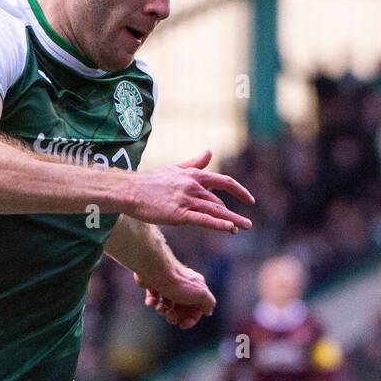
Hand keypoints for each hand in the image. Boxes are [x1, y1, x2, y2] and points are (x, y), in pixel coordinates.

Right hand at [129, 150, 255, 232]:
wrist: (131, 191)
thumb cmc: (150, 181)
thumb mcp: (175, 168)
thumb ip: (195, 163)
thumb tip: (210, 152)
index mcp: (194, 175)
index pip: (224, 181)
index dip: (239, 191)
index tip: (249, 200)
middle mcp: (194, 186)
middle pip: (220, 201)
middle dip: (234, 213)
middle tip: (247, 224)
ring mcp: (187, 200)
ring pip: (216, 211)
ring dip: (232, 220)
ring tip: (244, 228)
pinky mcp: (179, 214)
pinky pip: (204, 220)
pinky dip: (219, 224)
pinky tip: (230, 229)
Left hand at [135, 262, 214, 329]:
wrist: (156, 271)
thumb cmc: (178, 284)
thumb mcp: (200, 294)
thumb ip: (208, 303)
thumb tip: (208, 311)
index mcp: (196, 287)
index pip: (197, 309)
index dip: (190, 320)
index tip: (182, 325)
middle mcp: (183, 285)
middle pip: (181, 309)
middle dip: (174, 317)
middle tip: (169, 315)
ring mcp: (168, 285)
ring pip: (167, 306)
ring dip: (163, 311)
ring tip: (160, 307)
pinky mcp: (154, 284)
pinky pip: (154, 298)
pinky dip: (152, 302)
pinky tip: (152, 300)